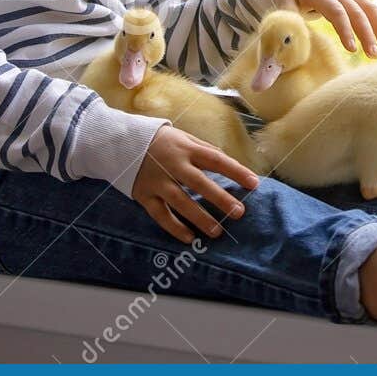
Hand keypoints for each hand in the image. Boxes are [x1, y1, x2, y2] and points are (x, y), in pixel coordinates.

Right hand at [132, 125, 258, 244]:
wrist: (121, 141)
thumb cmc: (162, 141)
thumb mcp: (183, 137)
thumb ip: (204, 150)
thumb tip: (228, 163)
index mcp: (186, 148)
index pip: (216, 160)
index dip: (236, 171)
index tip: (254, 183)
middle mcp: (173, 165)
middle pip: (199, 183)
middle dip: (220, 198)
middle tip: (238, 213)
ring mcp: (157, 181)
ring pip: (180, 202)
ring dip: (199, 218)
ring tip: (217, 232)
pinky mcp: (144, 194)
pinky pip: (160, 214)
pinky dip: (174, 227)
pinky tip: (189, 238)